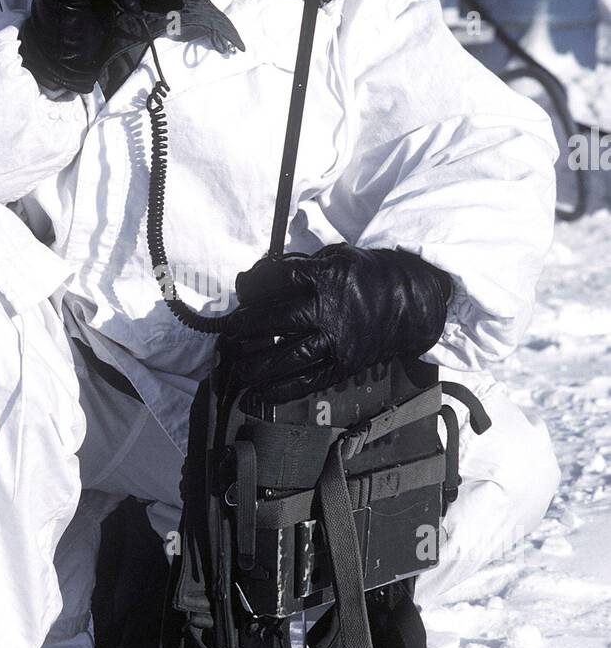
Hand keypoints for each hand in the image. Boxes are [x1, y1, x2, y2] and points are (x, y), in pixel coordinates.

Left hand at [222, 244, 452, 402]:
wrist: (416, 304)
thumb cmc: (374, 275)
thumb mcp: (341, 256)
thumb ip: (304, 265)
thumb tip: (262, 277)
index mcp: (327, 277)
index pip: (277, 279)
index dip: (253, 285)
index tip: (242, 291)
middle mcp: (329, 310)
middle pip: (274, 318)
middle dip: (245, 326)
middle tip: (231, 332)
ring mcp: (337, 341)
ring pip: (286, 356)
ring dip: (256, 364)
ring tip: (240, 367)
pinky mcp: (344, 365)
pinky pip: (308, 381)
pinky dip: (282, 390)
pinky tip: (262, 391)